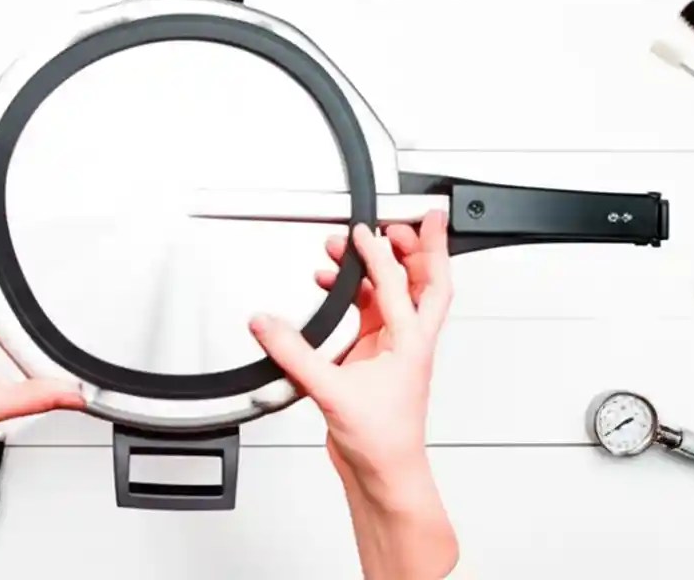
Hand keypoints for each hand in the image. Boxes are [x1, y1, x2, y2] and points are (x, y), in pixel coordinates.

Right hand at [249, 212, 456, 578]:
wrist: (386, 474)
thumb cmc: (383, 441)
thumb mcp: (332, 392)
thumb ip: (296, 353)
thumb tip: (267, 323)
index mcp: (410, 342)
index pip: (396, 283)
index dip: (380, 253)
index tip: (363, 231)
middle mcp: (408, 340)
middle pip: (426, 280)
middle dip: (418, 246)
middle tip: (406, 219)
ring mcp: (395, 349)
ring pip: (397, 295)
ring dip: (381, 268)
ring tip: (356, 246)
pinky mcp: (376, 360)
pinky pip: (370, 315)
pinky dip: (355, 295)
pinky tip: (332, 289)